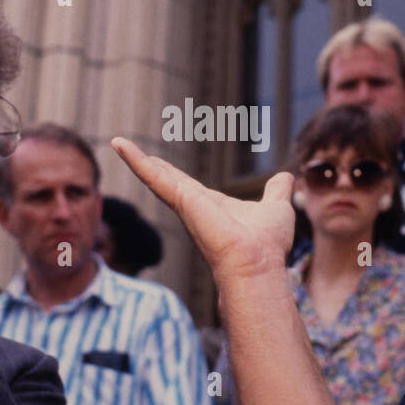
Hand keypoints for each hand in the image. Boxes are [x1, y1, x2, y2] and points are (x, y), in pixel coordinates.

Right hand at [109, 137, 294, 283]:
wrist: (258, 263)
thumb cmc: (268, 244)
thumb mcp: (276, 207)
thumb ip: (278, 191)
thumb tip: (287, 177)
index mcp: (212, 207)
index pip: (187, 186)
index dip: (173, 174)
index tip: (159, 163)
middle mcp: (194, 206)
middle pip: (166, 180)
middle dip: (148, 166)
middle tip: (127, 149)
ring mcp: (185, 203)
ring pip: (156, 177)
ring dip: (136, 160)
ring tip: (118, 142)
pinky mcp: (181, 200)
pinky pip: (154, 176)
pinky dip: (137, 161)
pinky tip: (120, 145)